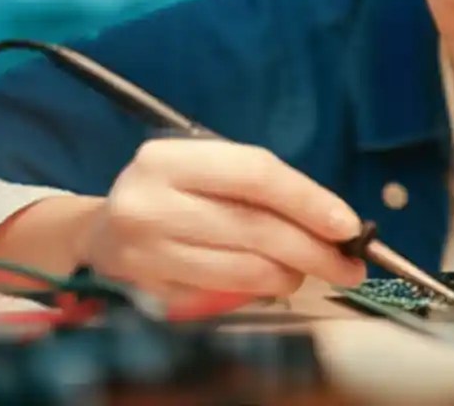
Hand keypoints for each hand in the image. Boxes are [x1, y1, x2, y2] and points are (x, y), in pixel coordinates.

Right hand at [78, 139, 366, 307]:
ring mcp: (147, 253)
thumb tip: (333, 221)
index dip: (309, 200)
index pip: (255, 175)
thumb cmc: (172, 193)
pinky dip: (260, 289)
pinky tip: (273, 280)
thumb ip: (260, 186)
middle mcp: (150, 203)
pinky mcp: (151, 292)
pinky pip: (225, 294)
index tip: (348, 225)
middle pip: (255, 228)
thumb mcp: (204, 169)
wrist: (103, 231)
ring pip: (244, 270)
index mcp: (167, 159)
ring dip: (290, 273)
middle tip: (350, 265)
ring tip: (311, 270)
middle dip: (314, 249)